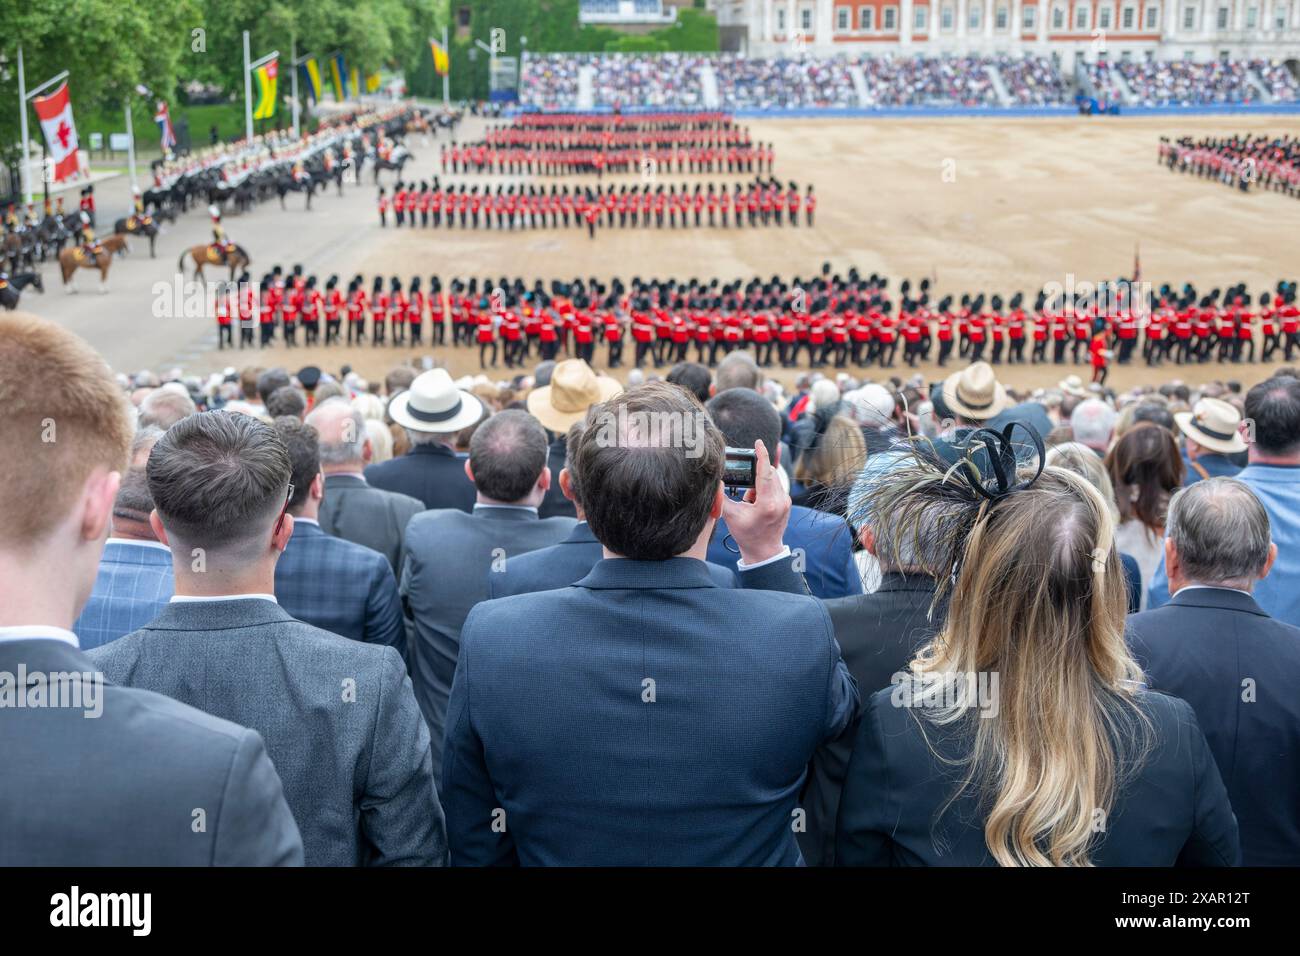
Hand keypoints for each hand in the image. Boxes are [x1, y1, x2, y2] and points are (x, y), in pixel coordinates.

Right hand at [721, 439, 789, 565]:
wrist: (764, 551)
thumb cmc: (747, 535)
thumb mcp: (731, 516)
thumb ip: (722, 497)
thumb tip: (716, 481)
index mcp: (767, 504)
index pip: (765, 473)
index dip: (761, 455)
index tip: (759, 443)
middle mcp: (780, 501)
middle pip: (768, 473)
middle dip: (755, 474)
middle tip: (745, 492)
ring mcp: (785, 501)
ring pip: (772, 478)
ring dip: (759, 482)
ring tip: (750, 500)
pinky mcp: (786, 502)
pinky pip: (775, 486)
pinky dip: (764, 488)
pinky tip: (756, 502)